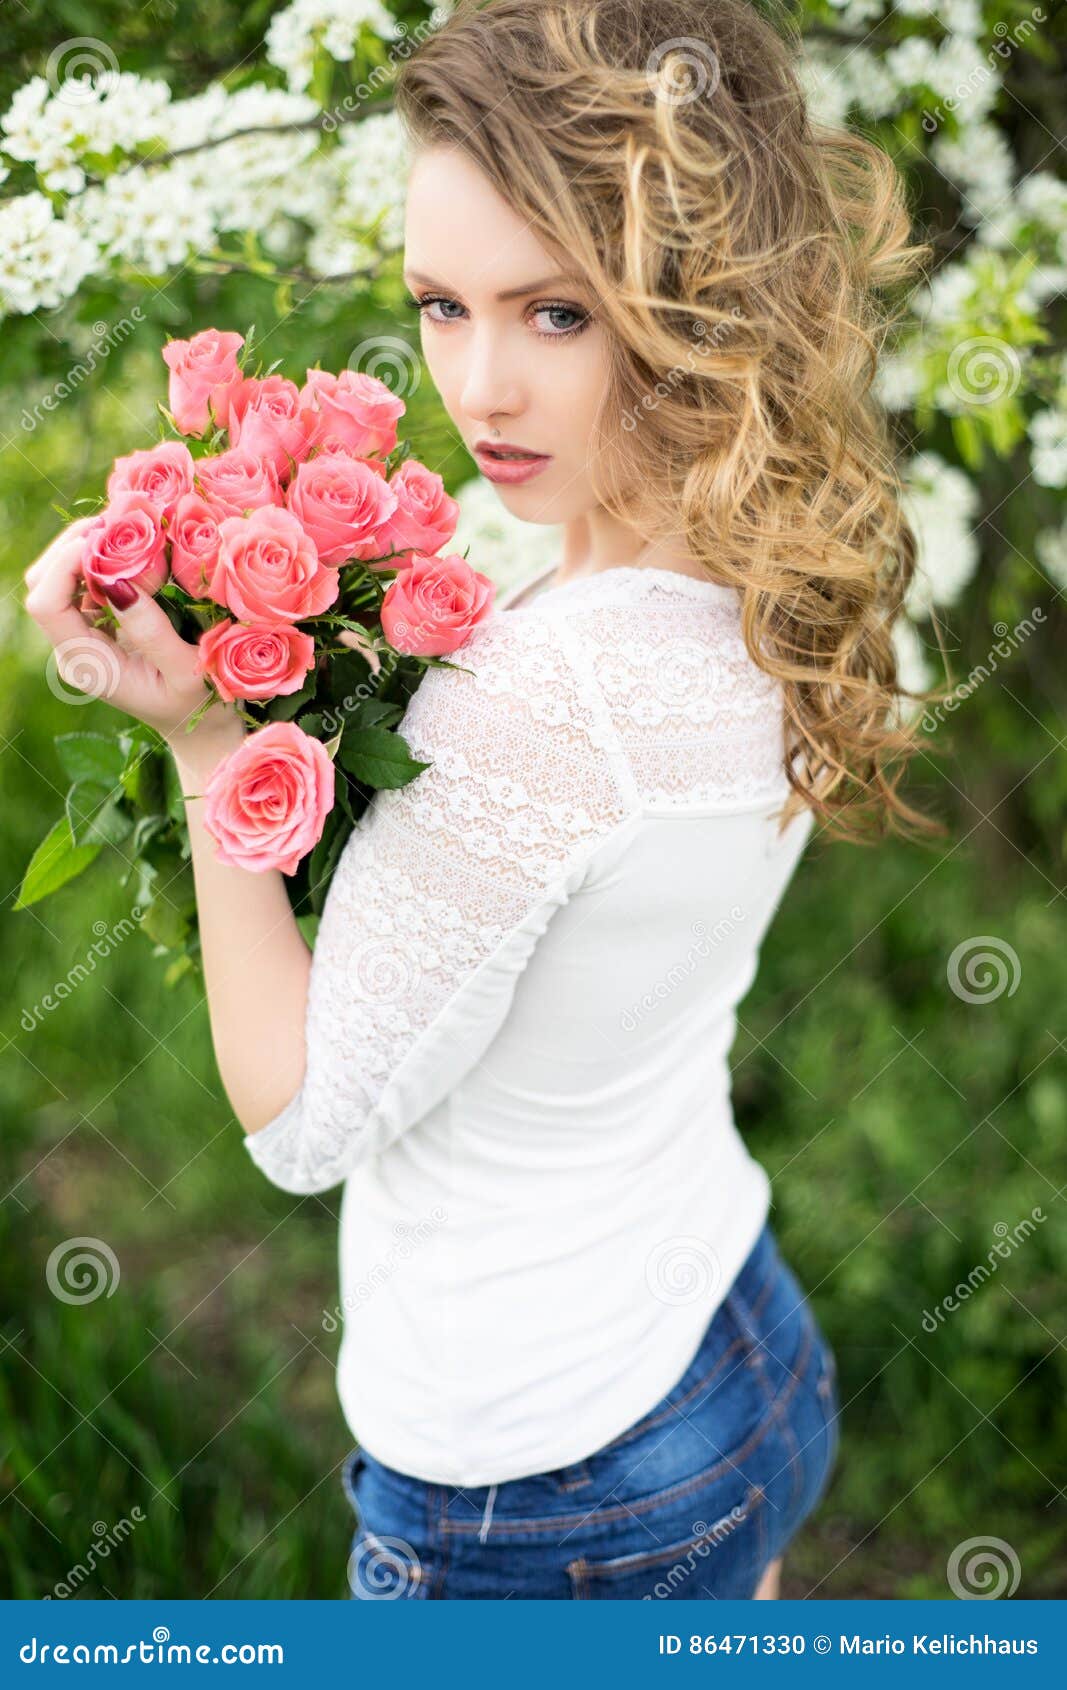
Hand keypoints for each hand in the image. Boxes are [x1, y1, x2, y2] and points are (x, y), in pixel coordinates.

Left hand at [23, 516, 241, 750]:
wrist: (199, 726)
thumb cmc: (199, 704)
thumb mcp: (188, 673)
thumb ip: (152, 632)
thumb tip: (119, 582)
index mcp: (87, 665)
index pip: (46, 605)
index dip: (66, 564)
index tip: (107, 540)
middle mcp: (74, 649)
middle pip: (43, 582)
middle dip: (73, 545)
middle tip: (117, 525)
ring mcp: (82, 635)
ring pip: (58, 576)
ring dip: (86, 546)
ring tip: (127, 532)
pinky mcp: (96, 624)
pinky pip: (82, 581)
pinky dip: (100, 557)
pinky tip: (131, 550)